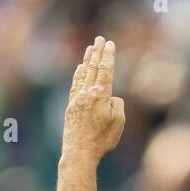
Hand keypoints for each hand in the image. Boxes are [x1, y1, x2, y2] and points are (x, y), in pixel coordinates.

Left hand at [62, 36, 125, 162]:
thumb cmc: (102, 139)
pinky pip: (75, 85)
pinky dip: (78, 75)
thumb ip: (117, 104)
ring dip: (87, 60)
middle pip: (93, 68)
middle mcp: (87, 93)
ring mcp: (77, 99)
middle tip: (99, 38)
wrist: (79, 152)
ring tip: (89, 48)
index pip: (105, 70)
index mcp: (101, 95)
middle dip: (97, 52)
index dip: (108, 56)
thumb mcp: (118, 122)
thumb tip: (110, 98)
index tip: (109, 44)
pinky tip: (80, 69)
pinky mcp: (71, 107)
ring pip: (83, 75)